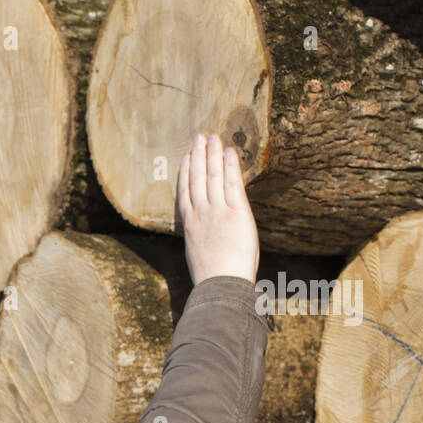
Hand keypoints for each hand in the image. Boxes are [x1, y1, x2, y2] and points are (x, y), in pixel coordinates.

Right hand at [177, 133, 258, 284]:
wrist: (221, 284)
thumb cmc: (212, 278)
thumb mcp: (200, 256)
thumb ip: (203, 240)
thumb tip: (207, 238)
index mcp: (190, 226)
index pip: (186, 192)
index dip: (186, 172)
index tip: (187, 157)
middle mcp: (201, 214)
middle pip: (198, 179)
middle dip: (198, 156)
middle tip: (199, 137)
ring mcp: (217, 212)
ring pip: (212, 176)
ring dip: (212, 154)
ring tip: (212, 137)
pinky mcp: (236, 212)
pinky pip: (232, 184)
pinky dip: (230, 166)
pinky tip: (229, 152)